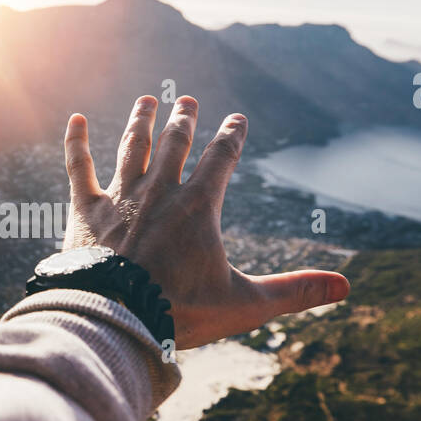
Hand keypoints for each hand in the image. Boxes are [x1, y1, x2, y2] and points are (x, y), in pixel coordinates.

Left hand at [61, 95, 349, 349]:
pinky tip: (75, 120)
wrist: (115, 319)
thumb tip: (345, 287)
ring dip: (141, 122)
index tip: (237, 120)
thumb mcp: (245, 304)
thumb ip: (294, 291)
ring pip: (132, 148)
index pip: (221, 159)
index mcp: (198, 206)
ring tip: (146, 101)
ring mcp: (119, 199)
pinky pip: (79, 168)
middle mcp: (159, 192)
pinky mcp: (84, 212)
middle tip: (187, 102)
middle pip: (175, 145)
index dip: (231, 137)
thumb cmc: (180, 313)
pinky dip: (76, 143)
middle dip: (184, 122)